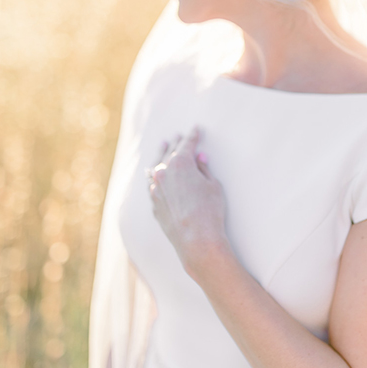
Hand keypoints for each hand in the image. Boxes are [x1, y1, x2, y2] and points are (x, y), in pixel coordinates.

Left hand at [148, 127, 230, 278]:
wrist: (196, 238)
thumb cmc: (210, 211)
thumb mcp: (213, 185)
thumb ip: (204, 169)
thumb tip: (199, 159)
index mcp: (180, 163)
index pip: (187, 145)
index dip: (193, 136)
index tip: (196, 129)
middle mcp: (163, 173)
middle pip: (170, 153)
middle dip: (176, 143)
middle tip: (178, 136)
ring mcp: (156, 188)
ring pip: (156, 166)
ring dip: (161, 155)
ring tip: (163, 146)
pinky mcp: (154, 203)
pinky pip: (152, 183)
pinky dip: (155, 175)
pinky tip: (156, 172)